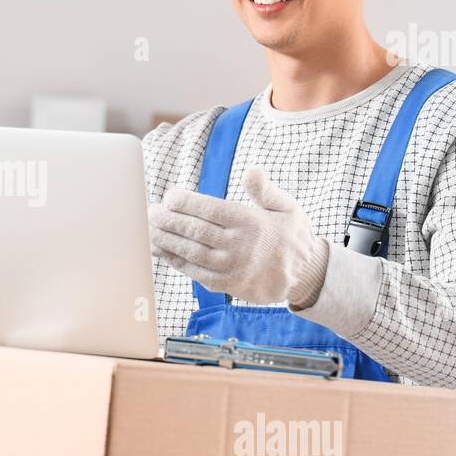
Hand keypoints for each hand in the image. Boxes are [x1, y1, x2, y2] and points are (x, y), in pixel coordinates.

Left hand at [149, 165, 328, 306]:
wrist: (304, 276)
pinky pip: (195, 272)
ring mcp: (232, 268)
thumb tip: (252, 170)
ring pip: (191, 252)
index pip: (211, 209)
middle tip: (150, 212)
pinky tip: (162, 250)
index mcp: (251, 222)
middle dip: (169, 220)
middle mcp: (240, 246)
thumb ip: (266, 190)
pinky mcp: (227, 285)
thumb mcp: (288, 207)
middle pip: (196, 231)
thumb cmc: (291, 235)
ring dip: (167, 240)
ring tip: (150, 229)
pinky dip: (176, 261)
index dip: (186, 202)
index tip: (170, 196)